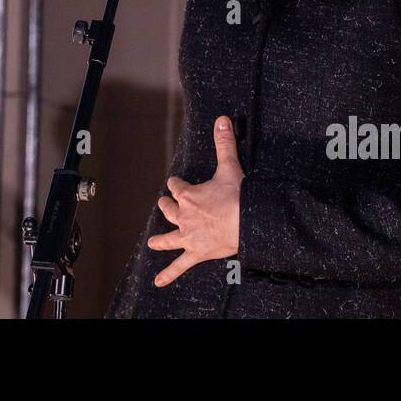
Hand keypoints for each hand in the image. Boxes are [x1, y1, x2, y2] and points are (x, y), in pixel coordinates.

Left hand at [148, 115, 244, 287]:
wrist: (248, 222)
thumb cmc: (238, 196)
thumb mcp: (229, 166)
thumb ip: (224, 143)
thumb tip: (222, 119)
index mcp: (189, 195)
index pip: (175, 186)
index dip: (176, 184)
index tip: (176, 183)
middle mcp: (184, 216)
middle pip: (169, 210)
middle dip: (167, 208)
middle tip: (164, 206)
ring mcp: (189, 236)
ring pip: (169, 238)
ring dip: (161, 240)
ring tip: (152, 243)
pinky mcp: (197, 252)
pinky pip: (179, 266)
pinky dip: (169, 274)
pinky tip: (158, 282)